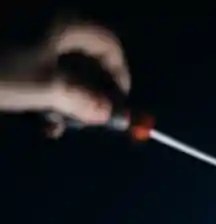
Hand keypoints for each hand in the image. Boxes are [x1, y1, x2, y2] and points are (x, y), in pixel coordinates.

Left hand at [0, 19, 130, 135]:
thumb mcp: (43, 88)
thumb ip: (81, 100)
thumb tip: (106, 113)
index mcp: (61, 21)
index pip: (107, 44)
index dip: (118, 74)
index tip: (118, 104)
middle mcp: (43, 19)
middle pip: (80, 56)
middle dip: (87, 92)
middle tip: (85, 120)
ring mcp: (20, 31)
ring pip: (53, 65)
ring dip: (60, 98)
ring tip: (52, 126)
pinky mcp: (5, 48)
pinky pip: (29, 66)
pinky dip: (36, 90)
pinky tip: (30, 116)